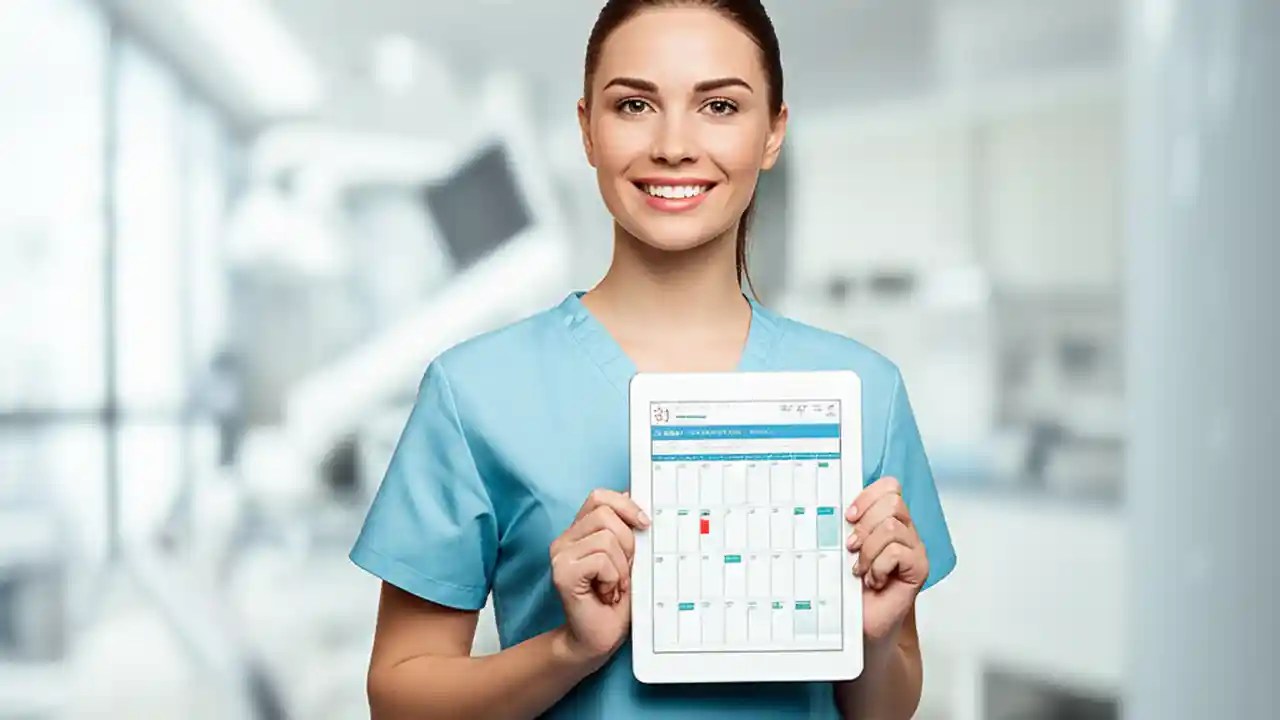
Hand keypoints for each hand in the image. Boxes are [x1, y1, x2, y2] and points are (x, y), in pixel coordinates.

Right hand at [550, 488, 649, 663]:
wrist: (597, 640)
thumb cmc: (614, 602)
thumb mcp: (627, 559)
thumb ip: (627, 532)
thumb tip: (636, 502)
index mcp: (579, 532)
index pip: (600, 497)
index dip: (626, 506)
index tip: (644, 525)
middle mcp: (565, 539)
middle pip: (605, 514)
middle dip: (628, 543)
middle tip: (624, 571)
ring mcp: (560, 555)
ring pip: (606, 538)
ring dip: (621, 567)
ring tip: (614, 586)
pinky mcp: (562, 573)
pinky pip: (601, 560)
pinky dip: (613, 578)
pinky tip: (606, 594)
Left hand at [846, 476, 928, 641]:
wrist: (864, 624)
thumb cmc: (853, 589)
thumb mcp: (843, 551)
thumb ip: (845, 527)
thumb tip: (829, 506)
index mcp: (888, 520)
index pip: (889, 487)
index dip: (867, 497)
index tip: (849, 516)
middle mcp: (905, 531)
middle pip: (892, 502)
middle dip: (865, 525)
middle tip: (852, 548)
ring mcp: (914, 549)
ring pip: (892, 527)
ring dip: (869, 551)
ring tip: (862, 570)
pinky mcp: (919, 568)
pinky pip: (897, 552)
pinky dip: (878, 567)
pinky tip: (874, 581)